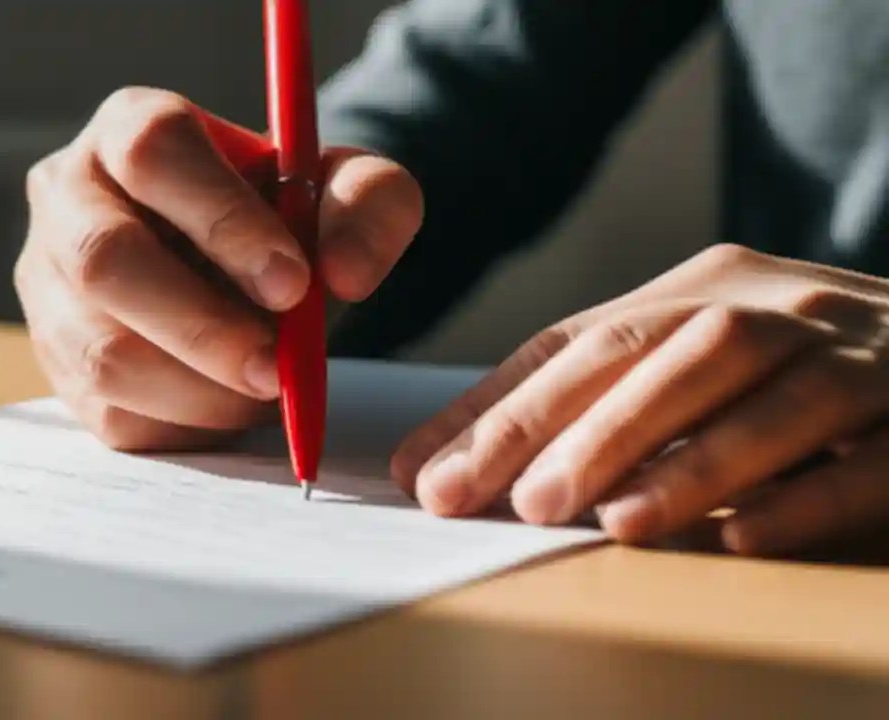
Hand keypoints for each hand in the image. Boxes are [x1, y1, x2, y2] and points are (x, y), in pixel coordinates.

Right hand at [17, 87, 422, 450]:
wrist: (240, 267)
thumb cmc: (281, 217)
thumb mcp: (341, 190)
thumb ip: (367, 206)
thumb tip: (344, 274)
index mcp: (130, 128)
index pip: (153, 154)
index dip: (222, 220)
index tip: (292, 282)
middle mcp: (67, 197)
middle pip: (104, 261)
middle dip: (204, 328)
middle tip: (278, 368)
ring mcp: (47, 285)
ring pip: (103, 354)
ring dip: (201, 390)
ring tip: (264, 387)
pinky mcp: (56, 362)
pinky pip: (112, 413)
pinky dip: (186, 424)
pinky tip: (228, 401)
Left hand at [394, 244, 888, 555]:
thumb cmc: (793, 369)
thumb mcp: (695, 356)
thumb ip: (593, 397)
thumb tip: (446, 461)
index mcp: (706, 285)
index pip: (583, 342)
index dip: (500, 407)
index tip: (425, 474)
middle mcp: (778, 307)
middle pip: (666, 355)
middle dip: (580, 428)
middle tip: (510, 499)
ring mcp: (859, 357)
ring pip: (768, 396)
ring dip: (685, 460)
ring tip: (611, 521)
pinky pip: (867, 459)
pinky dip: (803, 499)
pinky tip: (741, 537)